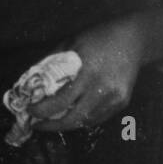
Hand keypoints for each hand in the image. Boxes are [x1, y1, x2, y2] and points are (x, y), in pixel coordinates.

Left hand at [31, 15, 145, 131]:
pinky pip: (98, 117)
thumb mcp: (68, 44)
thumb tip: (30, 81)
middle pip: (74, 119)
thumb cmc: (97, 38)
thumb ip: (50, 63)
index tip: (29, 110)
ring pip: (87, 122)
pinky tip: (70, 115)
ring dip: (67, 124)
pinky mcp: (122, 102)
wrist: (133, 38)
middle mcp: (104, 89)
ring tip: (50, 121)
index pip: (61, 101)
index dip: (43, 110)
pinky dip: (82, 119)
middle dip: (52, 126)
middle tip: (37, 124)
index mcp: (88, 74)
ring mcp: (116, 98)